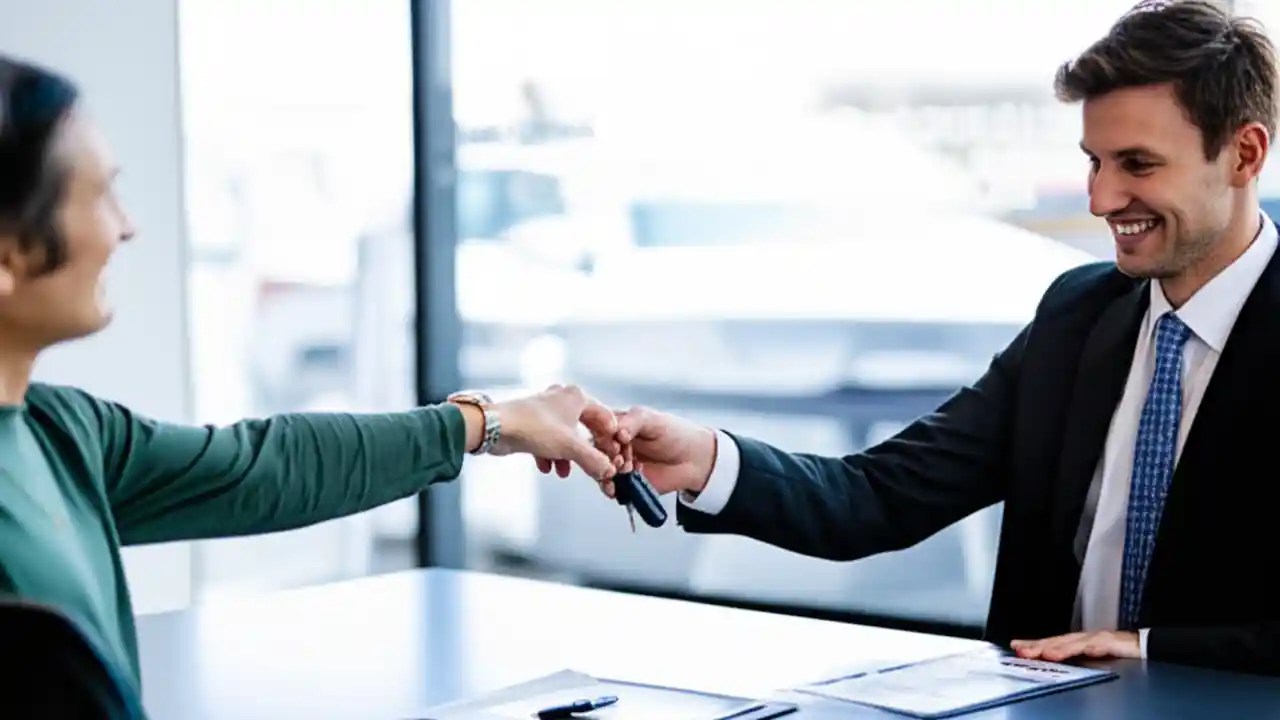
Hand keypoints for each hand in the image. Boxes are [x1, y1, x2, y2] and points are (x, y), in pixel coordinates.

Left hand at [477, 385, 619, 480]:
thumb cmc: (534, 428)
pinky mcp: (532, 422)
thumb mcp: (570, 447)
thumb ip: (593, 461)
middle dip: (587, 451)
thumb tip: (608, 472)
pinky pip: (548, 440)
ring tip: (564, 472)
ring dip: (567, 457)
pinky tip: (547, 468)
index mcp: (577, 397)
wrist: (495, 427)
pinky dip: (550, 455)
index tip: (612, 457)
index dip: (610, 439)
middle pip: (584, 428)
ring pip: (565, 437)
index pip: (605, 417)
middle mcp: (563, 398)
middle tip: (593, 466)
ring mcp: (546, 410)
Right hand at [587, 405, 716, 498]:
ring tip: (621, 471)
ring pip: (600, 469)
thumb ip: (633, 421)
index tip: (614, 441)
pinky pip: (611, 487)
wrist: (694, 459)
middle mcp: (615, 444)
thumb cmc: (675, 433)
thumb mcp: (652, 419)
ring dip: (606, 472)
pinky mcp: (625, 483)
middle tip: (620, 459)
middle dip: (605, 456)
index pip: (598, 428)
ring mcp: (619, 464)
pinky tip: (616, 487)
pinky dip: (610, 488)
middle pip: (596, 451)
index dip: (602, 436)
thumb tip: (618, 432)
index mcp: (618, 424)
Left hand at [1010, 631, 1139, 661]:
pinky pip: (1096, 645)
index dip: (1034, 644)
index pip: (1051, 643)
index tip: (1015, 646)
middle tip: (1020, 648)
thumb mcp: (1091, 660)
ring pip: (1073, 642)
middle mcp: (1084, 638)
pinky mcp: (1111, 642)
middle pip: (1057, 641)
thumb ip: (1074, 661)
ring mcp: (1097, 638)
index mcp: (1077, 642)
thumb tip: (1053, 665)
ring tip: (1041, 652)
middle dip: (1038, 645)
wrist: (1145, 647)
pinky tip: (1072, 651)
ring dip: (1056, 647)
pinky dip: (1084, 647)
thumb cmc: (1118, 653)